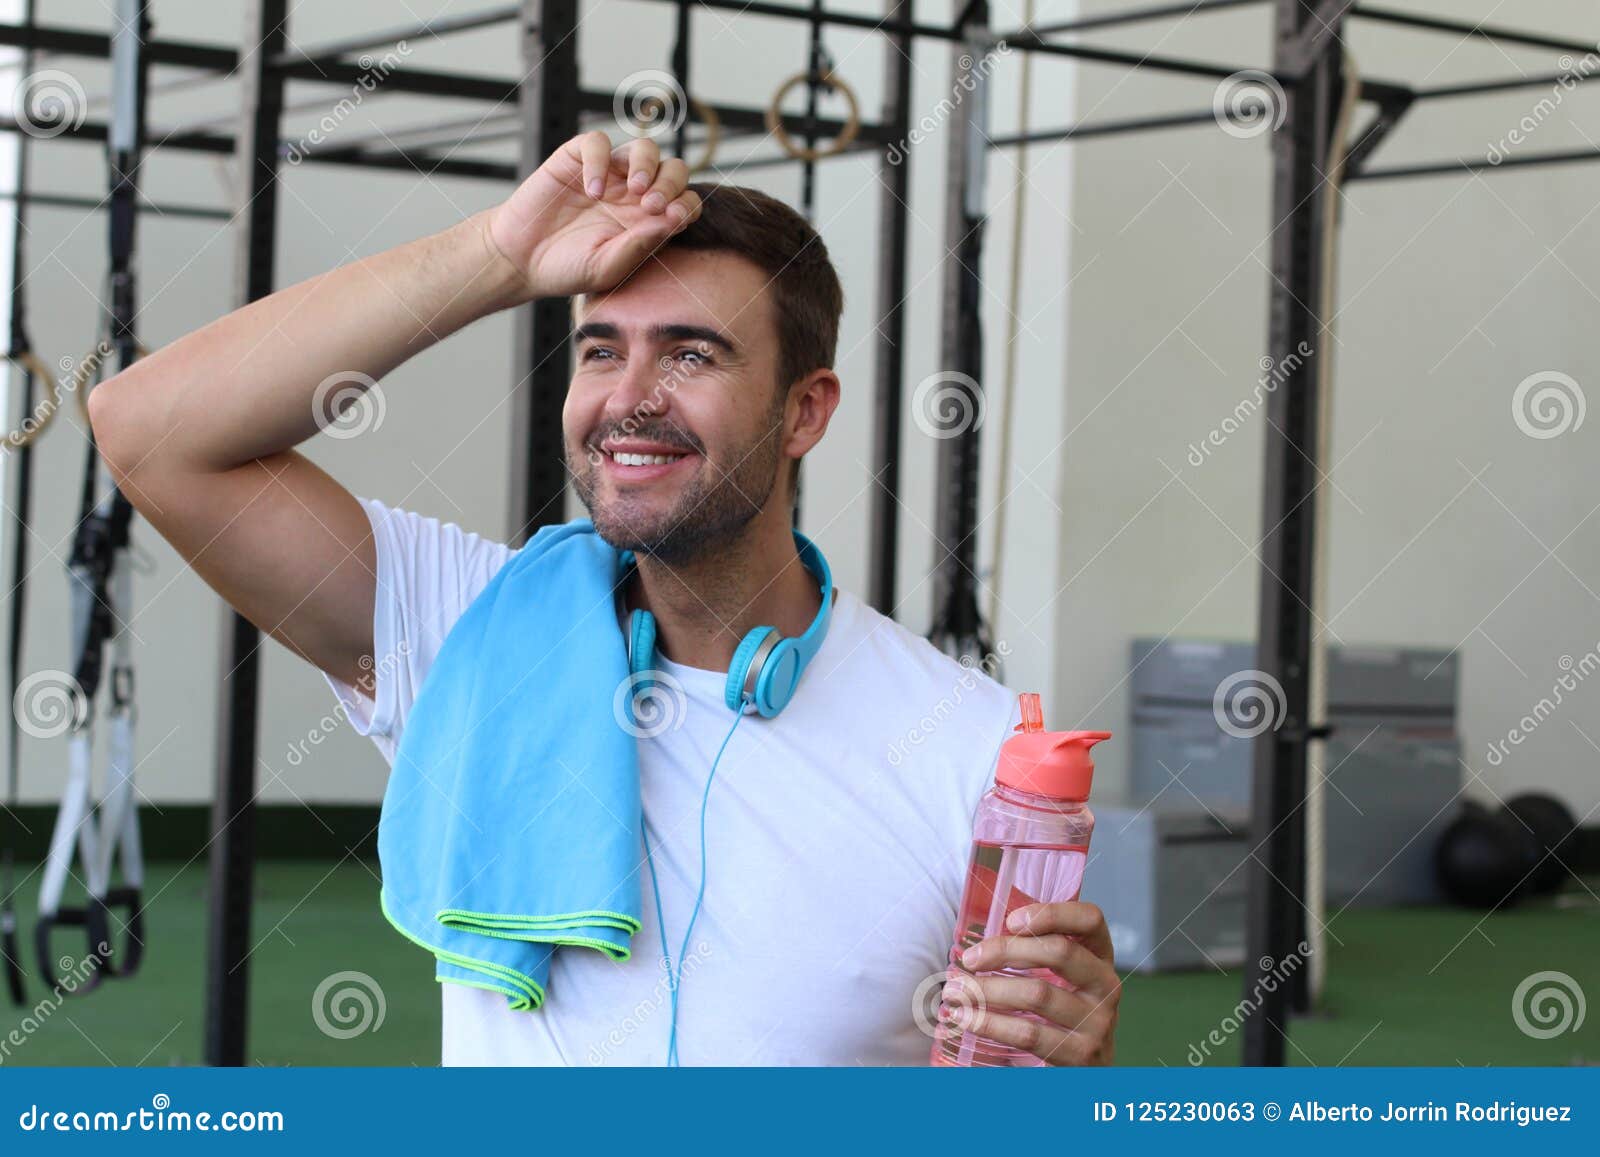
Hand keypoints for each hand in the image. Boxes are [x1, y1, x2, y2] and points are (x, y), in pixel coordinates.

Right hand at [485, 130, 703, 299]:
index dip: (687, 204)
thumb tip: (670, 221)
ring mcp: (609, 174)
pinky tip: (592, 189)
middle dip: (671, 183)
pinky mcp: (577, 160)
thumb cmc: (568, 268)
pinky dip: (600, 160)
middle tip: (651, 205)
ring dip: (646, 164)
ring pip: (644, 148)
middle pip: (672, 170)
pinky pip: (598, 143)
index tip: (675, 218)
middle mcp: (634, 194)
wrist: (522, 260)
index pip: (684, 201)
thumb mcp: (608, 267)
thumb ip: (639, 247)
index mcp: (648, 221)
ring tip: (634, 189)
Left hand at [941, 900, 1120, 1065]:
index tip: (1012, 920)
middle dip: (1006, 951)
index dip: (1052, 913)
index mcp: (1100, 955)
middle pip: (1060, 952)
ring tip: (957, 991)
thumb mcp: (1060, 975)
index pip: (1090, 919)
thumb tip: (983, 934)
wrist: (1085, 1070)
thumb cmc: (1061, 1011)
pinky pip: (1029, 1033)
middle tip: (970, 959)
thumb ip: (1034, 949)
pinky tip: (966, 1018)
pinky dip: (990, 1023)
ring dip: (988, 990)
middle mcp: (1106, 984)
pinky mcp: (1080, 1054)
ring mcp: (1097, 1021)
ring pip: (1038, 994)